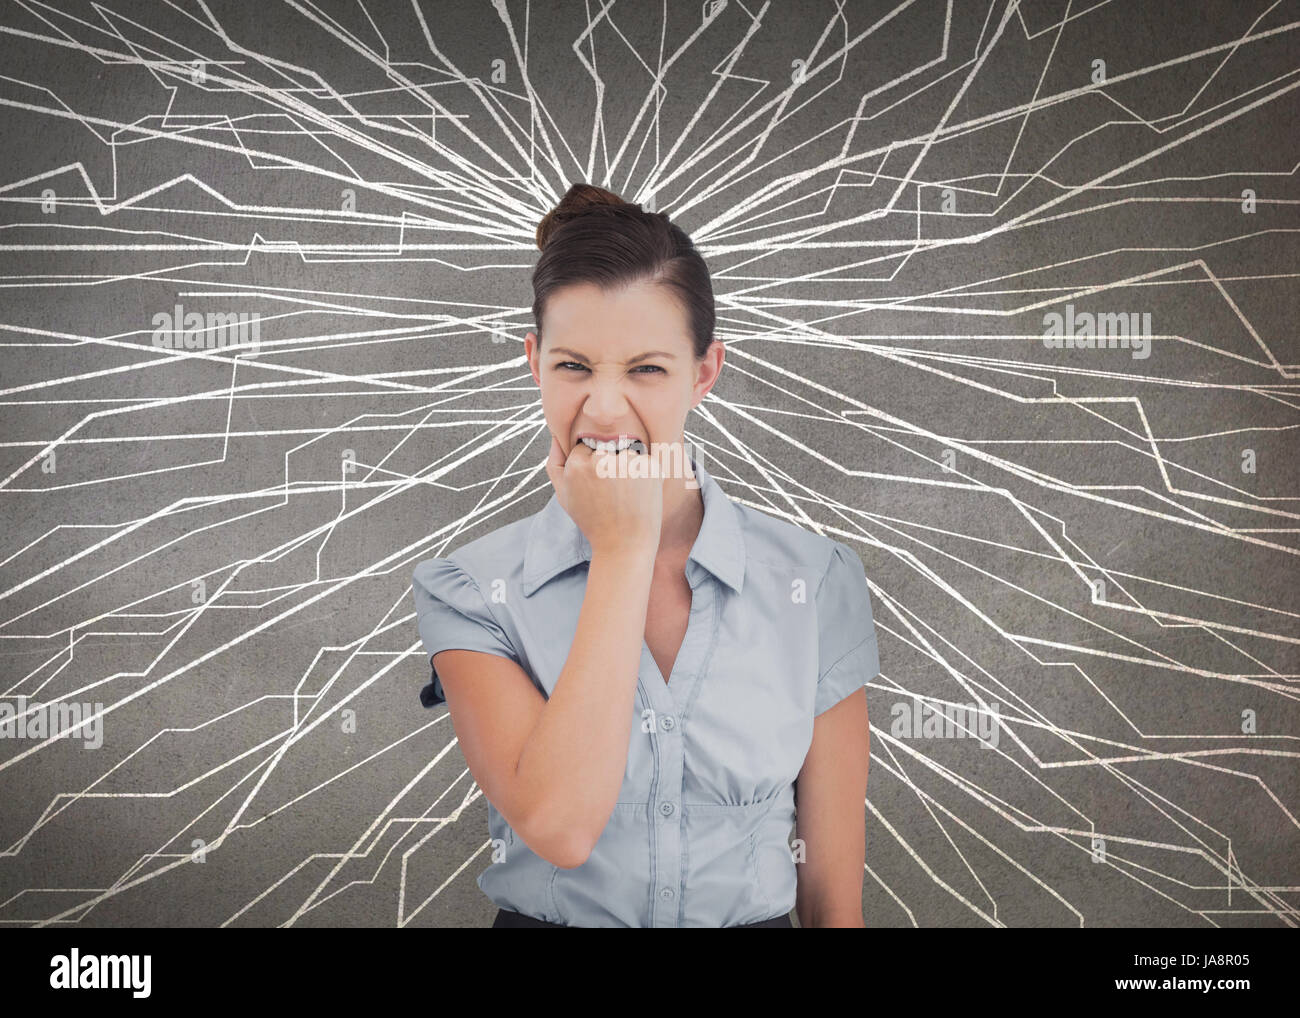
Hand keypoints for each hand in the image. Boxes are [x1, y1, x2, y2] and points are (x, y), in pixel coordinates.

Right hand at [544, 434, 662, 556]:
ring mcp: (628, 462)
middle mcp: (602, 460)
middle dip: (609, 465)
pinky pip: (645, 459)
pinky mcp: (650, 467)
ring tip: (626, 495)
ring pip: (626, 452)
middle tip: (612, 494)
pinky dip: (644, 473)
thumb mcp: (564, 495)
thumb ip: (555, 463)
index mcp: (578, 464)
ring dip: (627, 467)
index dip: (591, 468)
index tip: (596, 488)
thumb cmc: (593, 521)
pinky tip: (639, 494)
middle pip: (605, 447)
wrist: (624, 545)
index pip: (584, 448)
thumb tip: (556, 435)